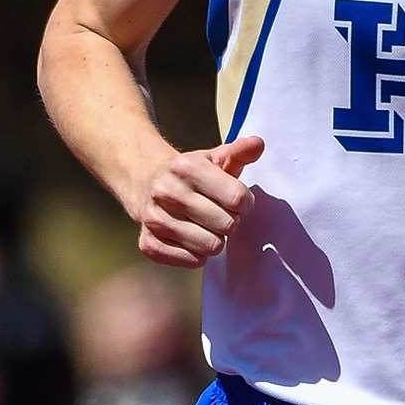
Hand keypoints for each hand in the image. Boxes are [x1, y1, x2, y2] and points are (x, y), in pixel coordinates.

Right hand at [133, 135, 263, 267]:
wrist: (145, 181)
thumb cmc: (191, 173)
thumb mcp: (215, 157)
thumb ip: (239, 151)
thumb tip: (258, 144)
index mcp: (187, 167)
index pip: (238, 198)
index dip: (245, 202)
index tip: (236, 199)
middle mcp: (167, 192)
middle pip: (228, 225)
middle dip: (231, 221)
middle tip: (221, 214)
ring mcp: (155, 219)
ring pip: (211, 246)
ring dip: (215, 239)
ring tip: (207, 225)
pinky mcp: (148, 244)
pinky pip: (192, 261)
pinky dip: (197, 254)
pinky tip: (191, 237)